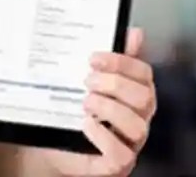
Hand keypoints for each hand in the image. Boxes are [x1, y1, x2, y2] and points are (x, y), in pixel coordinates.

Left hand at [31, 28, 155, 176]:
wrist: (50, 143)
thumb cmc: (73, 110)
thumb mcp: (89, 81)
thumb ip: (111, 60)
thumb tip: (135, 33)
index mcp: (136, 94)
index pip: (144, 73)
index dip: (122, 62)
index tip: (93, 58)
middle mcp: (138, 118)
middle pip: (145, 98)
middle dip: (115, 85)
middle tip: (87, 81)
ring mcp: (130, 143)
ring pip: (137, 127)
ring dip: (109, 109)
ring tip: (85, 103)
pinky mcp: (117, 165)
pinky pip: (122, 155)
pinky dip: (103, 137)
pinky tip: (86, 124)